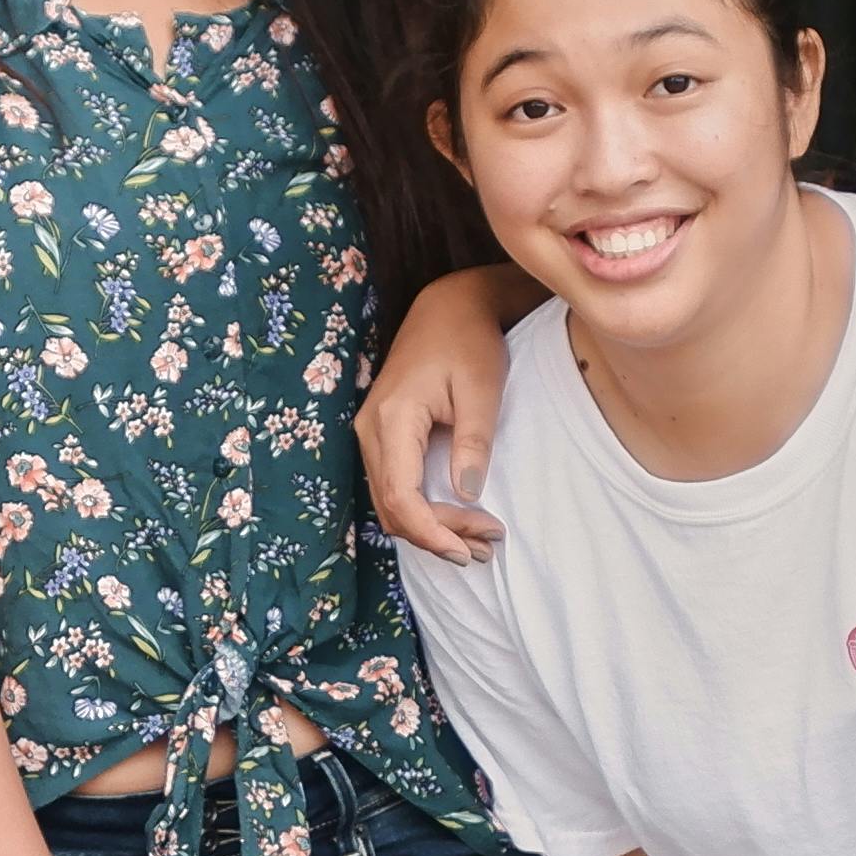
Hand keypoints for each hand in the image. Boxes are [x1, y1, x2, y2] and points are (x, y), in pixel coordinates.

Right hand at [355, 269, 522, 557]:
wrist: (447, 307)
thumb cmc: (469, 342)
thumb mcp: (482, 389)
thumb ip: (473, 442)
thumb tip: (467, 494)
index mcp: (392, 418)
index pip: (400, 496)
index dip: (431, 532)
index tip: (468, 549)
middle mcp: (370, 429)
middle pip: (391, 507)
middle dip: (436, 536)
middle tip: (485, 548)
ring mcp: (370, 433)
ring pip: (389, 502)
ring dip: (429, 528)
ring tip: (476, 541)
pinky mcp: (380, 435)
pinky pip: (393, 487)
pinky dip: (421, 510)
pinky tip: (456, 518)